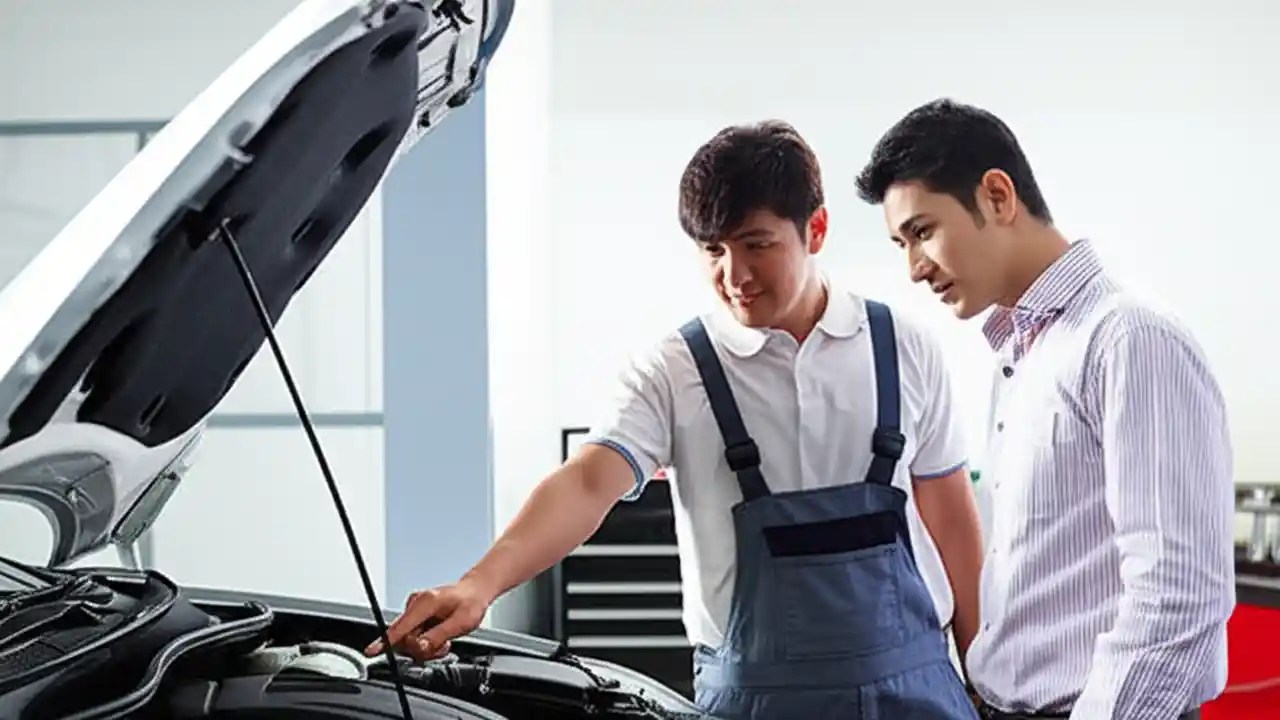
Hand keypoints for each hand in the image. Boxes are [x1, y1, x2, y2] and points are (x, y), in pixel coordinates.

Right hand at [363, 578, 495, 660]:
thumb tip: (419, 647)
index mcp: (426, 603)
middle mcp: (416, 604)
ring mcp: (415, 609)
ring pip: (410, 639)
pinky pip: (413, 635)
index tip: (371, 651)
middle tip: (442, 646)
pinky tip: (438, 636)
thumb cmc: (470, 603)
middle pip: (406, 638)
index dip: (385, 641)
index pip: (401, 626)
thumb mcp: (461, 623)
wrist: (474, 593)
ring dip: (426, 646)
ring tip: (444, 640)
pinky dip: (426, 641)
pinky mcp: (416, 615)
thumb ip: (438, 636)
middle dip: (422, 648)